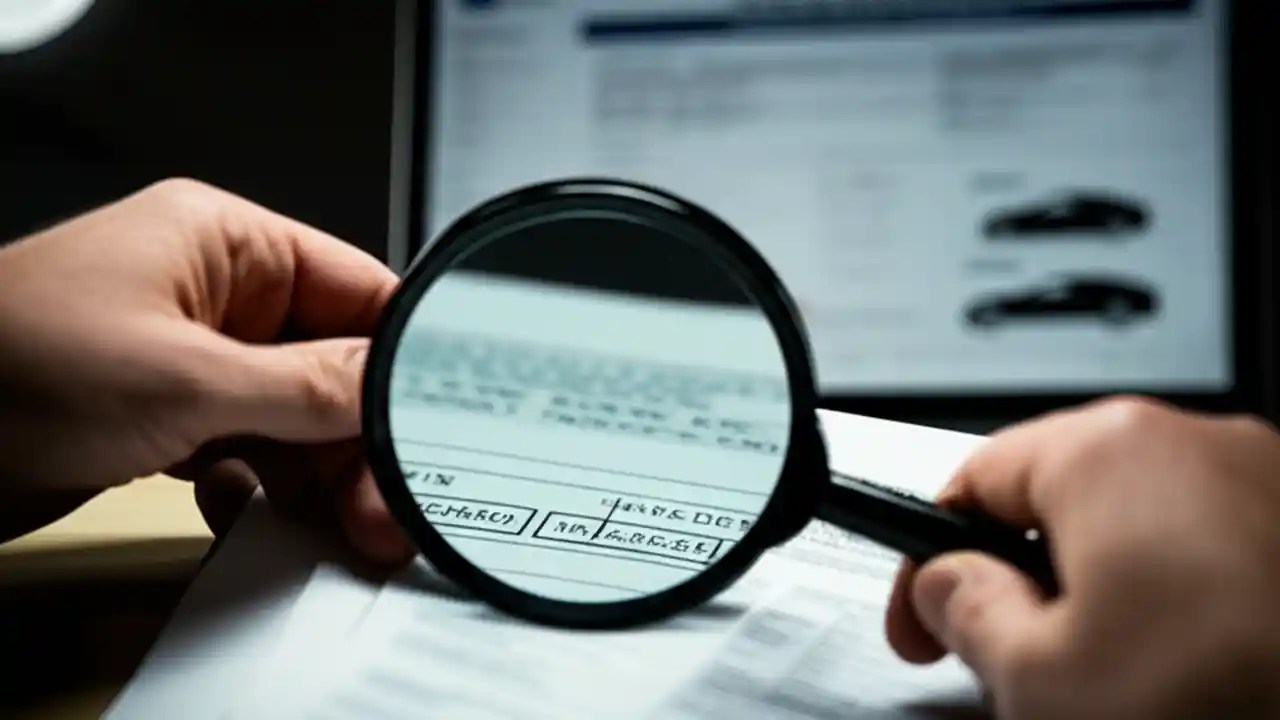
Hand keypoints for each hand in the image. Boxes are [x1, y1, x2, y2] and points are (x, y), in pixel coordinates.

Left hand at [0, 178, 412, 564]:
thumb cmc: (4, 366)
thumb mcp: (183, 379)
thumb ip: (306, 387)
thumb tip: (390, 387)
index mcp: (226, 244)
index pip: (357, 291)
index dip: (406, 357)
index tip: (442, 417)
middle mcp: (215, 294)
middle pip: (331, 366)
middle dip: (361, 438)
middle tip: (388, 503)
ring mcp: (189, 357)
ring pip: (293, 417)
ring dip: (318, 474)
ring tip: (341, 524)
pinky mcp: (164, 414)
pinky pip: (246, 448)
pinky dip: (260, 486)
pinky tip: (254, 512)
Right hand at [886, 396, 1279, 718]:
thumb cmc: (1228, 702)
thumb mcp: (1039, 678)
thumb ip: (965, 611)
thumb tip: (951, 585)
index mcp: (1109, 450)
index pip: (970, 481)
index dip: (929, 559)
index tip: (924, 615)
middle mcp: (1195, 441)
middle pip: (1057, 499)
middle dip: (1024, 577)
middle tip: (1017, 661)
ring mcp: (1267, 480)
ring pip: (1137, 525)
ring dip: (1104, 591)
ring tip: (1117, 678)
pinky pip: (1211, 544)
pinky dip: (1181, 596)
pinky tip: (1188, 667)